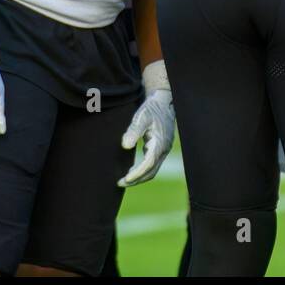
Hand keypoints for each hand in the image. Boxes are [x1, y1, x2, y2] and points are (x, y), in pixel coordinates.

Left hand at [119, 60, 175, 186]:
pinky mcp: (161, 147)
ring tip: (124, 179)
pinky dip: (142, 170)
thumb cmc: (151, 108)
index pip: (148, 165)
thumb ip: (133, 131)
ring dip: (139, 177)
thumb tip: (125, 146)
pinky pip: (153, 164)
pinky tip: (131, 169)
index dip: (136, 174)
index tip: (124, 179)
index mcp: (159, 143)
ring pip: (153, 170)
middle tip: (120, 183)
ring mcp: (164, 149)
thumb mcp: (141, 117)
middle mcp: (164, 149)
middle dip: (136, 180)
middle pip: (151, 172)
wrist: (164, 100)